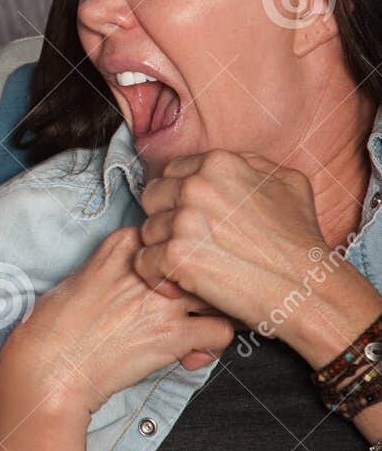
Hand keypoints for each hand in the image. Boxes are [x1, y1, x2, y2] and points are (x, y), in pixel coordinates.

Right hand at [6, 226, 234, 415]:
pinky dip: (215, 345)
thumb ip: (112, 267)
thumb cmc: (54, 327)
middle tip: (196, 304)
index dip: (176, 259)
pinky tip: (193, 354)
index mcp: (122, 245)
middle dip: (204, 282)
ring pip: (219, 291)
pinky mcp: (173, 335)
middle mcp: (147, 267)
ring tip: (199, 328)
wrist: (51, 366)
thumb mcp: (79, 276)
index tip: (170, 281)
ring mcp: (163, 300)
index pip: (172, 236)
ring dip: (216, 310)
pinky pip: (221, 330)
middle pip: (201, 258)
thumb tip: (131, 279)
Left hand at [135, 148, 328, 333]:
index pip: (173, 172)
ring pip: (147, 231)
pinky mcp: (176, 257)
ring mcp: (183, 221)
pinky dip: (156, 277)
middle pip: (152, 198)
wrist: (307, 287)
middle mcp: (195, 186)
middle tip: (187, 242)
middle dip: (165, 218)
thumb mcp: (288, 182)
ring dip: (163, 249)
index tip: (193, 218)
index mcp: (217, 163)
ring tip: (189, 266)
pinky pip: (143, 262)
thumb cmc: (302, 239)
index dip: (180, 197)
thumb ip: (252, 164)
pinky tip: (178, 284)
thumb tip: (234, 163)